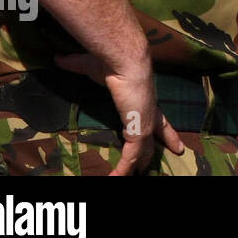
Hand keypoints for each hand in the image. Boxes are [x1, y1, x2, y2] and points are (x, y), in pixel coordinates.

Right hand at [55, 52, 184, 174]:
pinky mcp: (139, 131)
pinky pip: (130, 157)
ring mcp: (145, 124)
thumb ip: (75, 64)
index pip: (160, 122)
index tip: (178, 146)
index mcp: (144, 102)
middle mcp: (149, 114)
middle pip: (158, 139)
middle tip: (155, 167)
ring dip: (136, 167)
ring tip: (132, 179)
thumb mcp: (91, 67)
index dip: (168, 135)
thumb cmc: (113, 62)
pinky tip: (114, 179)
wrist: (127, 61)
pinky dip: (123, 170)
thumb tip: (59, 58)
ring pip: (143, 153)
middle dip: (157, 155)